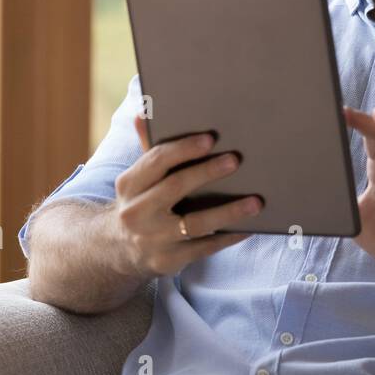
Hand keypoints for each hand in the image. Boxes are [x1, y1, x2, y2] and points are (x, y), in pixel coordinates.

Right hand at [111, 116, 263, 277]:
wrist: (118, 250)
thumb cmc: (140, 202)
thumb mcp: (137, 179)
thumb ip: (148, 148)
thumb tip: (145, 113)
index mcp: (129, 185)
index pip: (156, 161)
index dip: (184, 148)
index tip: (210, 139)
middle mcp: (137, 212)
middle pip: (176, 187)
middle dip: (207, 172)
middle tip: (236, 160)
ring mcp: (153, 239)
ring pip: (196, 223)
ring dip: (229, 211)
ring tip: (256, 202)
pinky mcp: (168, 261)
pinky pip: (205, 248)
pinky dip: (228, 237)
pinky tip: (249, 227)